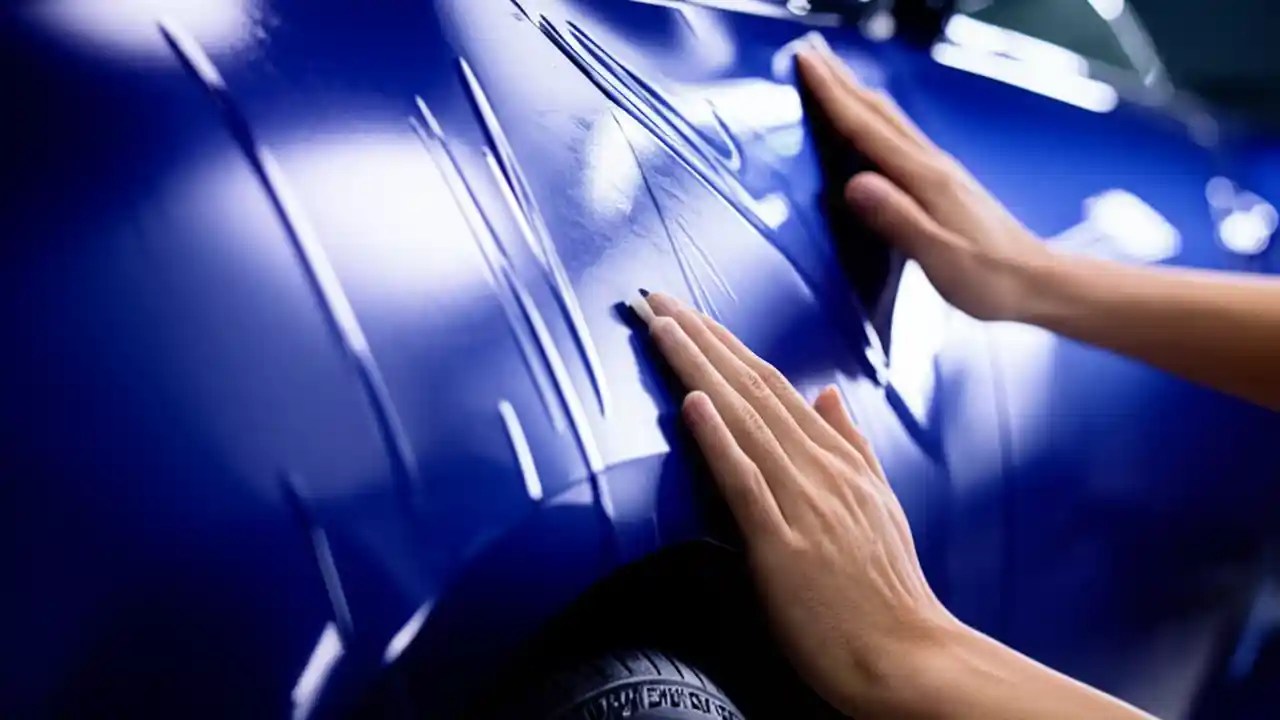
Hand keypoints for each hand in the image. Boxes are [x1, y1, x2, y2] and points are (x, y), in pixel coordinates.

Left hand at [634, 291, 957, 715]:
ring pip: (744, 420)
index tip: (687, 312)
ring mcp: (802, 503)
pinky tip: (692, 402)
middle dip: (700, 337)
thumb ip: (852, 443)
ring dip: (698, 368)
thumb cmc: (888, 586)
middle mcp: (819, 468)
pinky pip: (746, 483)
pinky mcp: (783, 545)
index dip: (726, 344)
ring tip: (660, 326)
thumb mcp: (879, 501)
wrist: (908, 654)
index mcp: (837, 458)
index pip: (773, 384)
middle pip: (751, 387)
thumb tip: (828, 391)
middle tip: (654, 296)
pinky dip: (718, 439)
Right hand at [796, 45, 1052, 321]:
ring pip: (890, 120)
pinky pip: (900, 139)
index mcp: (926, 179)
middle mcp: (933, 165)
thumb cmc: (992, 278)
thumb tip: (854, 184)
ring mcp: (941, 171)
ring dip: (857, 95)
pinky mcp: (944, 183)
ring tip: (832, 76)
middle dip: (841, 81)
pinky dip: (875, 120)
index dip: (832, 95)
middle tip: (808, 54)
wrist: (1039, 282)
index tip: (805, 62)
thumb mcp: (942, 258)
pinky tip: (871, 125)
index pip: (868, 129)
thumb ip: (898, 220)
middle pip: (879, 112)